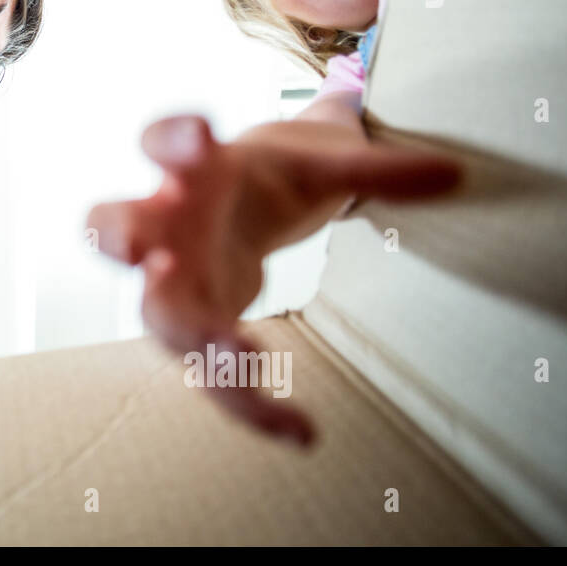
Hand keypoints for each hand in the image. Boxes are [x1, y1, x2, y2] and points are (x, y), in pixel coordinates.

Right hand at [87, 115, 460, 443]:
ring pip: (151, 311)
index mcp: (194, 169)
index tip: (200, 135)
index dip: (170, 137)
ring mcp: (172, 279)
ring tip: (240, 358)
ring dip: (184, 335)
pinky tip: (301, 430)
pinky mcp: (194, 329)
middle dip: (120, 238)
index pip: (161, 141)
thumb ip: (377, 170)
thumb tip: (453, 174)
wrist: (242, 200)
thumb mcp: (322, 165)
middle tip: (146, 254)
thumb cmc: (269, 176)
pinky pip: (207, 371)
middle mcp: (166, 223)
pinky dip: (248, 404)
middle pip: (113, 227)